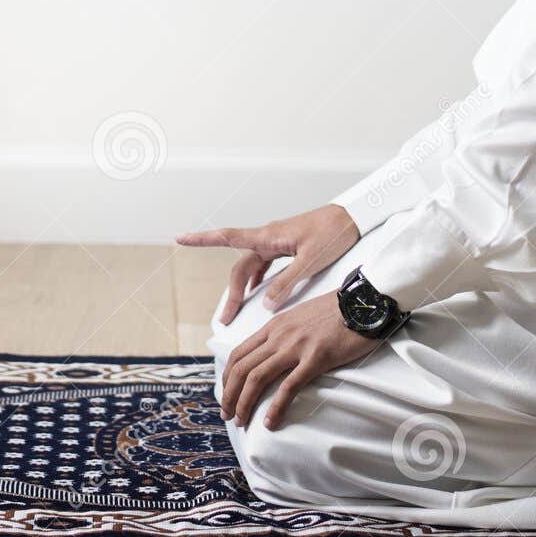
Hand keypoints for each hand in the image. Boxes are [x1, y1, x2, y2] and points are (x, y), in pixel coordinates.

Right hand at [176, 203, 360, 324]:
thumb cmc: (334, 233)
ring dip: (243, 288)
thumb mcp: (311, 261)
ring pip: (252, 266)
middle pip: (240, 266)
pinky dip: (259, 280)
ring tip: (236, 311)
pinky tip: (260, 294)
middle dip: (231, 293)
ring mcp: (278, 242)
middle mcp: (269, 237)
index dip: (203, 239)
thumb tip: (265, 304)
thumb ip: (287, 282)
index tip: (180, 238)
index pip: (228, 237)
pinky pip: (266, 264)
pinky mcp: (288, 246)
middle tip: (225, 319)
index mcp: (269, 236)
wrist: (355, 217)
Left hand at [219, 292, 375, 429]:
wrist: (364, 301)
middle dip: (229, 395)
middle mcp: (279, 335)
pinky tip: (270, 422)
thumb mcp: (301, 316)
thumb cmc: (336, 311)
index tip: (227, 393)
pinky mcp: (316, 358)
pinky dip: (276, 407)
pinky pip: (288, 387)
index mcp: (274, 325)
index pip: (239, 353)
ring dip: (244, 403)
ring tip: (241, 421)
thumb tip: (275, 353)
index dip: (227, 376)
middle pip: (242, 368)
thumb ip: (285, 333)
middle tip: (228, 415)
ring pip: (257, 378)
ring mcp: (296, 346)